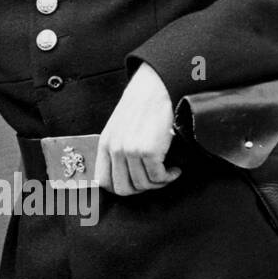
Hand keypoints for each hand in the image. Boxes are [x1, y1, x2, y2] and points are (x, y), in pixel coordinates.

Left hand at [95, 63, 179, 195]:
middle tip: (154, 180)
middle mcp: (114, 149)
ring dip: (159, 182)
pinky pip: (158, 177)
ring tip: (166, 171)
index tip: (136, 185)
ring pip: (143, 185)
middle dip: (141, 189)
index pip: (103, 182)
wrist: (156, 88)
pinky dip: (169, 177)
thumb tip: (123, 176)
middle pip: (123, 189)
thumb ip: (117, 150)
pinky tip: (174, 168)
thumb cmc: (142, 107)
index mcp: (105, 144)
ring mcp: (130, 150)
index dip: (121, 188)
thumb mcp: (120, 128)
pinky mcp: (148, 150)